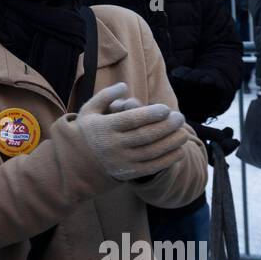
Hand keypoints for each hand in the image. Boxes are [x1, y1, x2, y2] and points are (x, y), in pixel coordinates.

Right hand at [73, 82, 190, 181]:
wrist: (76, 162)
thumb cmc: (87, 131)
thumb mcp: (89, 111)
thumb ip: (106, 96)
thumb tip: (124, 86)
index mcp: (104, 128)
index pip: (131, 120)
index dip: (151, 114)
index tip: (166, 109)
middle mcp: (113, 145)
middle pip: (145, 135)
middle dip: (166, 126)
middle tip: (179, 118)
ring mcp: (121, 161)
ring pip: (151, 152)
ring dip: (171, 143)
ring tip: (184, 133)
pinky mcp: (128, 173)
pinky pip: (152, 167)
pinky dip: (168, 159)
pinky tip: (179, 150)